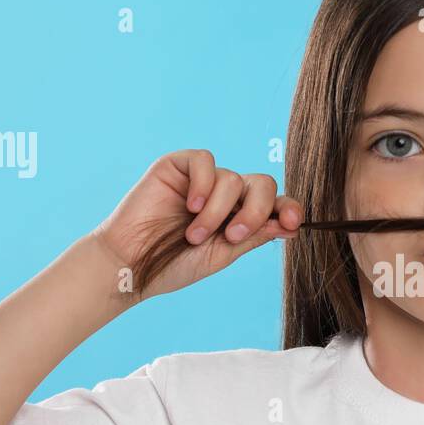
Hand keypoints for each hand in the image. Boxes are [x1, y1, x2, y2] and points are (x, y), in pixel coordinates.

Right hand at [93, 149, 301, 297]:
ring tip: (193, 235)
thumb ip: (254, 236)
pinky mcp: (179, 165)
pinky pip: (205, 160)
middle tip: (233, 235)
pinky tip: (190, 207)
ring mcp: (203, 179)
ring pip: (233, 179)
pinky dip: (203, 185)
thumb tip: (291, 224)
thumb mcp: (222, 254)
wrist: (131, 264)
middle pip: (262, 184)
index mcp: (241, 216)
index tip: (292, 222)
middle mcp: (226, 195)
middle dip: (255, 210)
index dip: (289, 209)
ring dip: (217, 212)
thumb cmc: (174, 264)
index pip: (276, 204)